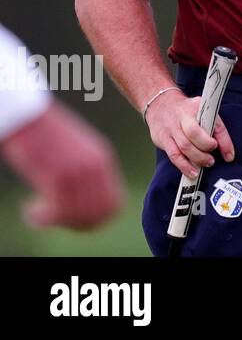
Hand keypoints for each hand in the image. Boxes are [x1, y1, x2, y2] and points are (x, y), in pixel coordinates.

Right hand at [0, 100, 125, 229]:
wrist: (28, 114)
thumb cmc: (47, 132)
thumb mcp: (77, 149)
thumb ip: (87, 170)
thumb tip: (84, 197)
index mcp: (103, 160)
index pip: (115, 205)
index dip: (97, 220)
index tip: (74, 218)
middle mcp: (95, 168)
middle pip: (98, 215)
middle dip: (76, 224)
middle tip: (54, 219)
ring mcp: (78, 171)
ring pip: (78, 216)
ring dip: (56, 222)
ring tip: (36, 212)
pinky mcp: (58, 174)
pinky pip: (58, 211)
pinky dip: (42, 218)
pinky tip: (29, 209)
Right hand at [145, 88, 234, 177]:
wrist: (161, 104)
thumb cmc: (187, 112)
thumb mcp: (203, 112)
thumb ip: (214, 128)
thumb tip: (228, 153)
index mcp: (199, 108)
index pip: (215, 124)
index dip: (224, 142)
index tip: (229, 156)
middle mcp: (184, 117)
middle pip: (195, 133)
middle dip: (206, 147)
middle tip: (212, 159)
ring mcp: (172, 128)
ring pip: (184, 146)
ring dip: (197, 159)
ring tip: (206, 164)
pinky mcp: (163, 139)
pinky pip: (174, 155)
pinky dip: (184, 166)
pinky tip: (192, 172)